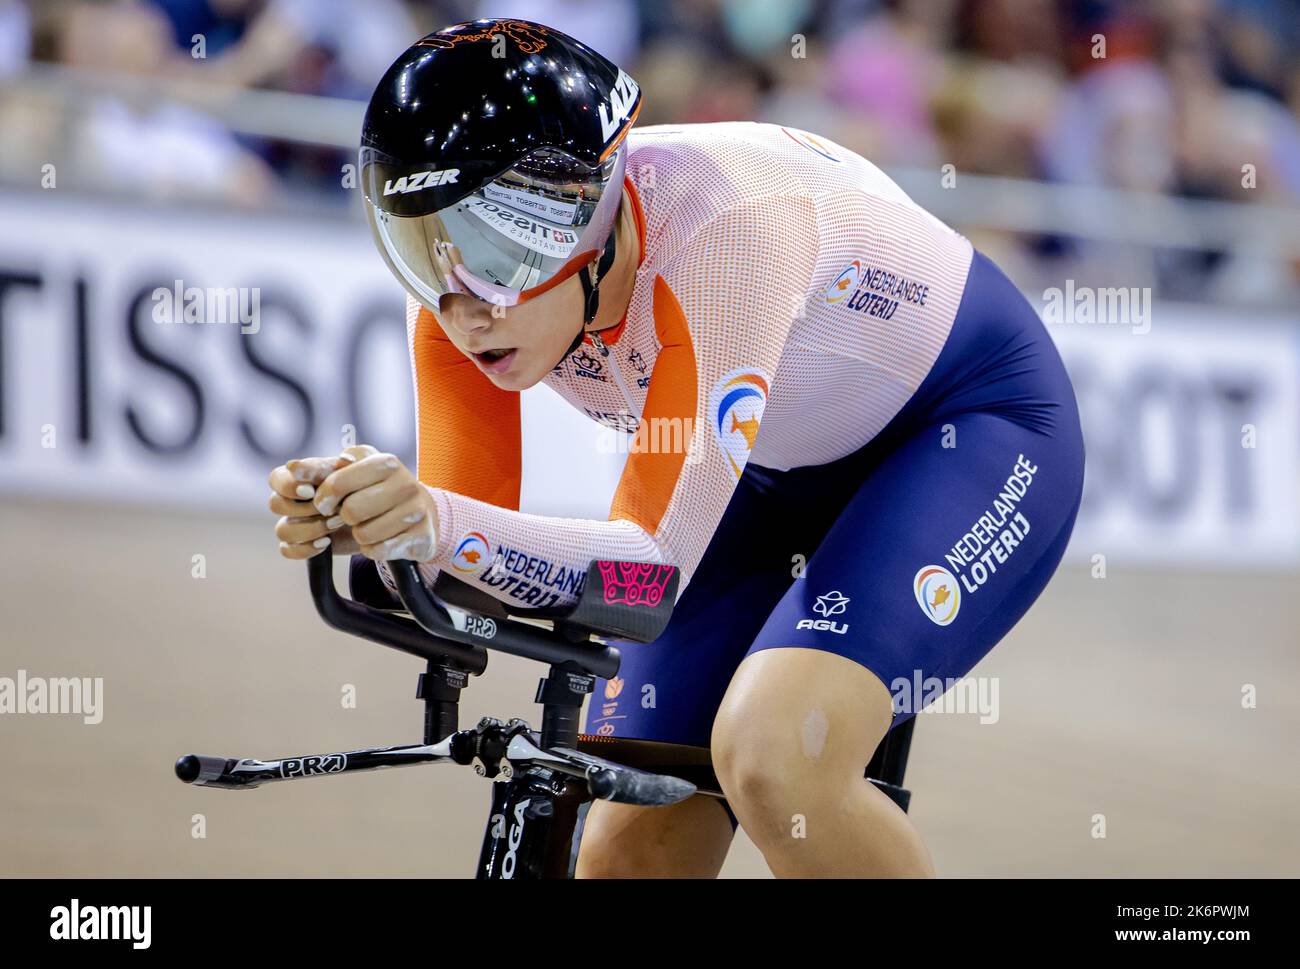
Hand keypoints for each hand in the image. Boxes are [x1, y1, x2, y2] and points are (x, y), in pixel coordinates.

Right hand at [269, 454, 358, 558]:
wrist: (378, 514)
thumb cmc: (363, 485)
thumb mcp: (359, 470)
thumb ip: (343, 465)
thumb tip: (334, 460)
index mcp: (298, 477)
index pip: (276, 478)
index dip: (289, 486)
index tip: (311, 491)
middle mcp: (291, 500)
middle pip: (275, 504)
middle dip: (305, 509)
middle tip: (334, 509)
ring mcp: (293, 522)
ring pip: (282, 530)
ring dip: (311, 528)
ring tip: (337, 524)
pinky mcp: (301, 544)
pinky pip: (287, 550)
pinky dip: (306, 548)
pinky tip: (327, 542)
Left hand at [311, 445, 438, 562]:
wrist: (422, 514)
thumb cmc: (377, 491)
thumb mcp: (353, 473)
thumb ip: (322, 470)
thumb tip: (292, 468)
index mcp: (384, 462)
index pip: (337, 482)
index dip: (323, 498)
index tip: (323, 504)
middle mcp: (404, 483)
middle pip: (350, 511)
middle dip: (344, 518)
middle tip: (351, 516)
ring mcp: (416, 510)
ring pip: (364, 534)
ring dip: (359, 535)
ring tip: (369, 526)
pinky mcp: (421, 537)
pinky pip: (378, 551)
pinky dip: (372, 549)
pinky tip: (381, 540)